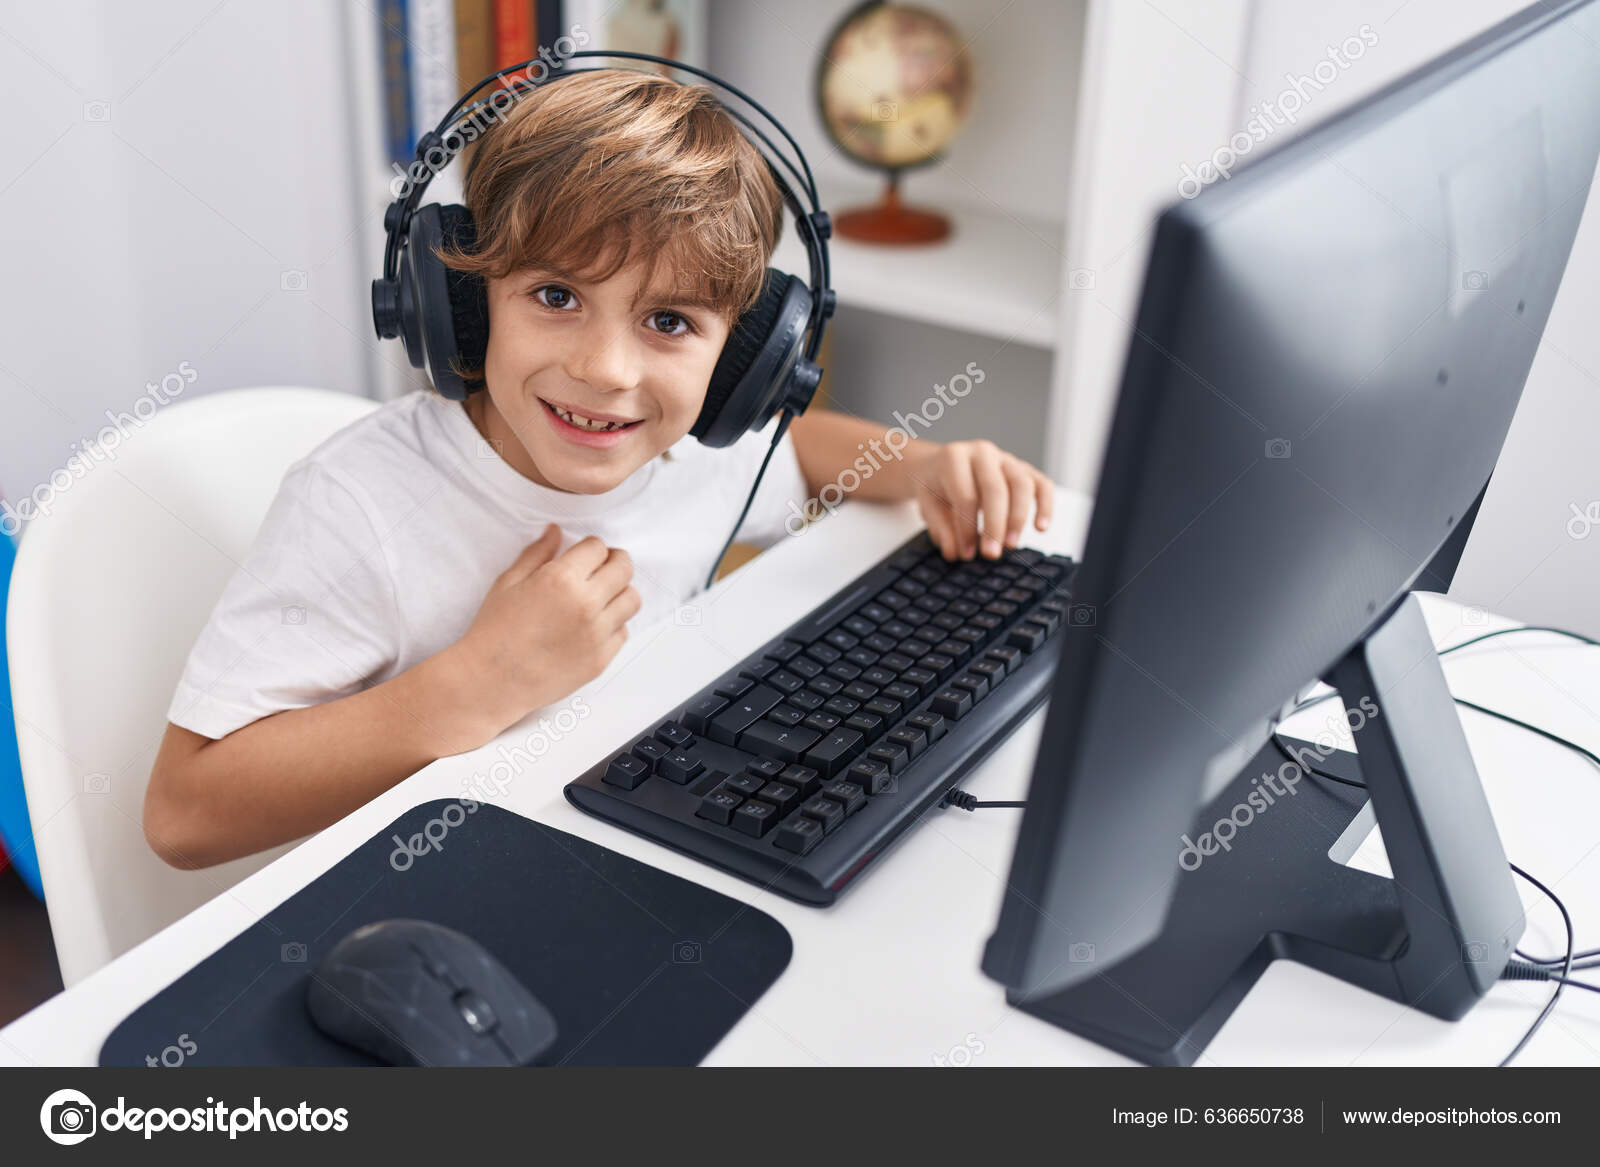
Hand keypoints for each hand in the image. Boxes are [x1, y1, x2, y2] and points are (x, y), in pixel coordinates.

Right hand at [451, 524, 639, 735]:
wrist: (491, 680)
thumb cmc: (494, 631)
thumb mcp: (508, 582)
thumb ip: (537, 554)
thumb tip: (556, 531)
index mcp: (561, 579)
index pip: (598, 547)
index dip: (592, 547)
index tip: (586, 554)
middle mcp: (586, 604)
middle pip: (624, 569)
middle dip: (616, 562)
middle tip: (604, 567)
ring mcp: (597, 634)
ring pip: (632, 600)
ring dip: (620, 592)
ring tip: (603, 596)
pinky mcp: (601, 659)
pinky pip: (623, 632)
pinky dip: (614, 624)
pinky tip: (594, 625)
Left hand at [911, 440, 1053, 559]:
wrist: (939, 465)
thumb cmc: (934, 486)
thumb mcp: (927, 505)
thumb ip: (941, 528)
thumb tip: (956, 552)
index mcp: (954, 458)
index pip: (966, 495)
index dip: (967, 528)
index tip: (967, 553)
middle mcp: (982, 453)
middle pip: (995, 489)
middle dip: (995, 525)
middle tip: (992, 553)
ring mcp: (1005, 459)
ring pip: (1022, 484)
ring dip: (1019, 518)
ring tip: (1011, 545)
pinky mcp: (1023, 469)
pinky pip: (1041, 484)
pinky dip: (1045, 505)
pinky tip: (1040, 528)